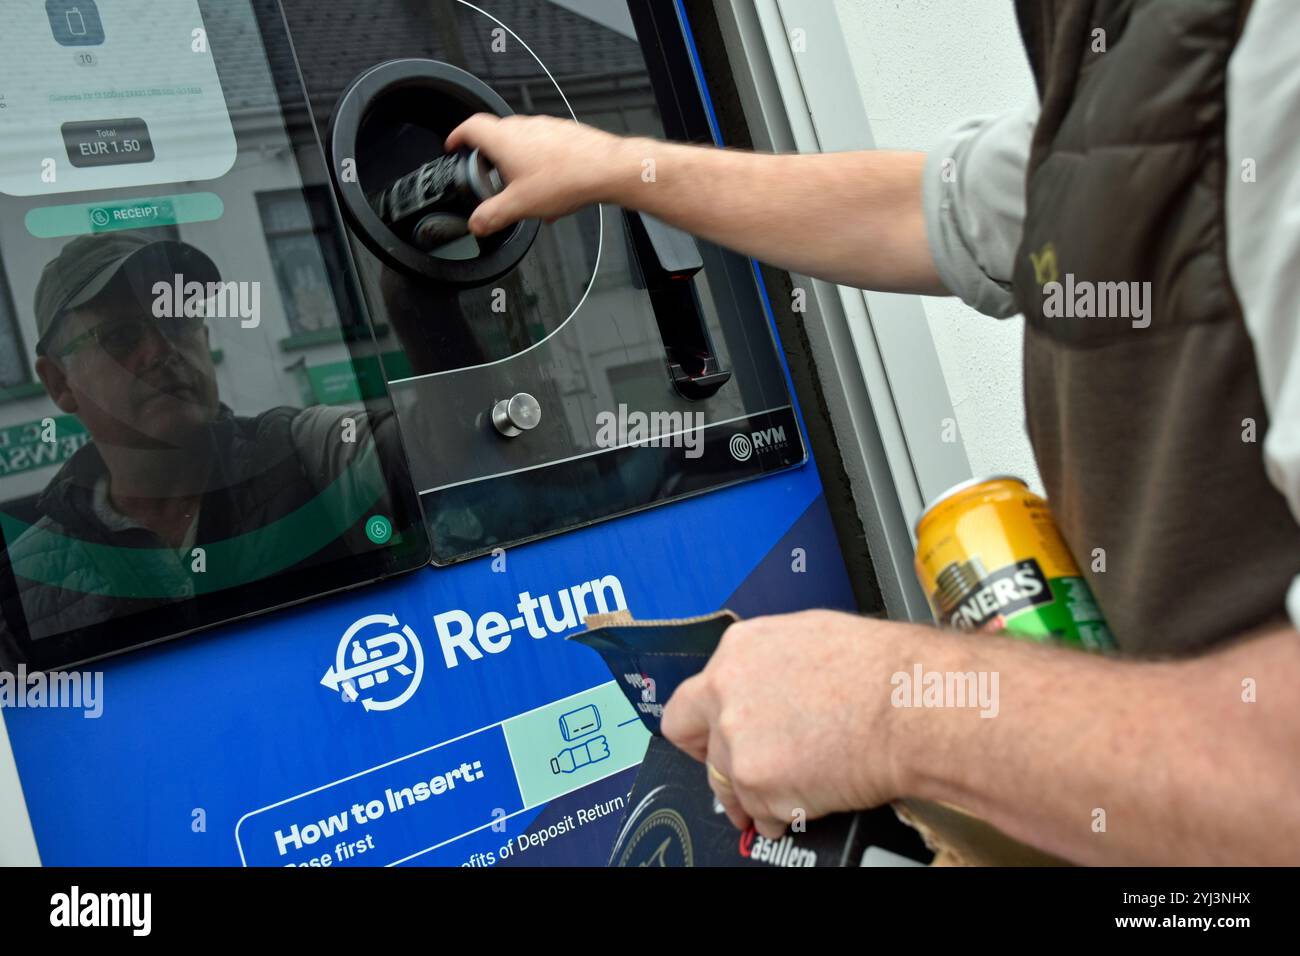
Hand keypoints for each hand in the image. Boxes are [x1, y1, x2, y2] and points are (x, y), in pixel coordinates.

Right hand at [444, 113, 631, 236]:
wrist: (606, 169)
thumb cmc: (567, 178)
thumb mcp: (520, 205)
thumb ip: (493, 216)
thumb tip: (476, 224)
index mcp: (505, 139)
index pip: (470, 126)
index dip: (457, 135)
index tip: (453, 145)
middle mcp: (524, 127)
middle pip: (496, 135)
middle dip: (490, 156)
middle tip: (488, 175)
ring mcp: (546, 128)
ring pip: (523, 142)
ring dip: (518, 163)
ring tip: (525, 190)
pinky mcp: (566, 134)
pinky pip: (546, 148)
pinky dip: (541, 165)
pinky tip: (551, 190)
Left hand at [660, 610, 909, 838]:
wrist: (910, 705)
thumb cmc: (883, 670)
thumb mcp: (812, 639)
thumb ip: (771, 666)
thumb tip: (769, 685)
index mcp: (738, 652)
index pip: (690, 700)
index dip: (704, 726)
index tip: (715, 739)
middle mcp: (726, 694)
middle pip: (698, 745)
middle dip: (717, 764)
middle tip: (742, 774)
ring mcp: (738, 740)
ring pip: (728, 783)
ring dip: (753, 793)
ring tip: (788, 791)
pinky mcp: (758, 782)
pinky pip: (760, 812)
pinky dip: (781, 814)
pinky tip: (807, 800)